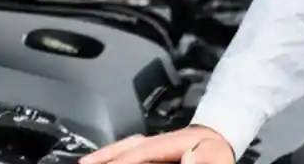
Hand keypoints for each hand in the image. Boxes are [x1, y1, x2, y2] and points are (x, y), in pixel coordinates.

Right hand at [78, 125, 234, 163]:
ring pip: (126, 147)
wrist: (218, 140)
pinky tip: (107, 159)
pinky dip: (116, 155)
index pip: (144, 150)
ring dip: (106, 154)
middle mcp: (157, 141)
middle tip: (85, 163)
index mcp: (171, 141)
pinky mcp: (153, 152)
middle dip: (106, 155)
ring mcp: (154, 145)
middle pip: (128, 146)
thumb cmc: (215, 151)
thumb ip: (204, 159)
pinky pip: (131, 152)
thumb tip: (190, 160)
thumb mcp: (216, 156)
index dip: (125, 159)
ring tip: (87, 162)